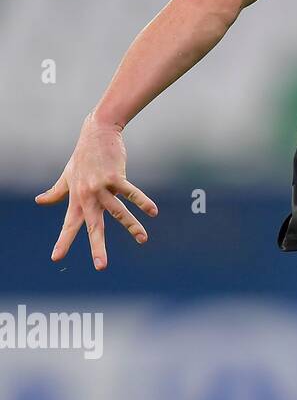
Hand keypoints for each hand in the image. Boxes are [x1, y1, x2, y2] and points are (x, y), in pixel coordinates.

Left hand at [35, 116, 157, 269]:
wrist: (96, 132)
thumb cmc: (83, 156)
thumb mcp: (67, 175)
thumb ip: (56, 191)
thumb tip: (40, 201)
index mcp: (76, 198)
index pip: (69, 224)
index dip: (63, 241)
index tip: (56, 258)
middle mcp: (87, 195)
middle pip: (94, 226)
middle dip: (98, 247)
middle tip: (101, 267)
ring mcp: (101, 186)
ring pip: (118, 212)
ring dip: (132, 226)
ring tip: (143, 239)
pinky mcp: (115, 176)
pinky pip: (131, 192)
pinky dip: (142, 202)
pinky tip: (152, 212)